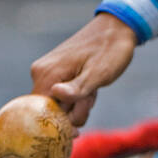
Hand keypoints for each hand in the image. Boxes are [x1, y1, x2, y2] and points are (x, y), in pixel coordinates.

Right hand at [30, 13, 135, 128]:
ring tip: (94, 89)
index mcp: (47, 74)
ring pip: (59, 104)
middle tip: (92, 96)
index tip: (77, 130)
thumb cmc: (111, 50)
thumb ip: (78, 88)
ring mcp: (47, 72)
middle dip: (74, 111)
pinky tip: (91, 87)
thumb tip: (56, 95)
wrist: (117, 28)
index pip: (40, 113)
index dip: (59, 124)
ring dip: (79, 104)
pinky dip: (79, 96)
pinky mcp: (56, 72)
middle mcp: (40, 73)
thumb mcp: (99, 72)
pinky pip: (63, 95)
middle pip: (50, 110)